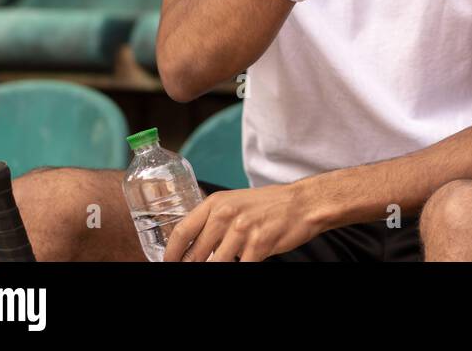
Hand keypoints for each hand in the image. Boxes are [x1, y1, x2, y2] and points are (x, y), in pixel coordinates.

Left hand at [163, 183, 320, 261]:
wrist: (303, 203)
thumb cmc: (268, 205)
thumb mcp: (235, 203)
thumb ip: (213, 220)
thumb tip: (192, 245)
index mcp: (216, 203)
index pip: (182, 232)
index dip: (171, 254)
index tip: (168, 263)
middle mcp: (226, 214)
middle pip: (195, 254)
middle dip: (192, 266)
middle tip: (194, 269)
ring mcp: (242, 230)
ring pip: (216, 265)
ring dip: (217, 268)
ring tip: (224, 263)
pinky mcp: (258, 245)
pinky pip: (240, 268)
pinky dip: (239, 268)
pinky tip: (242, 263)